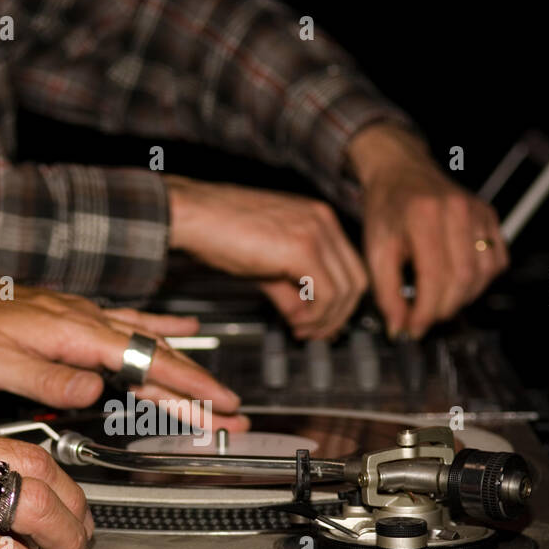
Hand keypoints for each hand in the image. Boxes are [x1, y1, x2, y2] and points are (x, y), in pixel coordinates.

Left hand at [0, 269, 247, 431]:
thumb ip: (49, 380)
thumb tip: (93, 391)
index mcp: (76, 334)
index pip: (146, 362)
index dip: (188, 386)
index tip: (220, 406)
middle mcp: (87, 320)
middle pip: (158, 355)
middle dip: (200, 387)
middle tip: (234, 415)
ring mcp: (83, 316)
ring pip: (148, 341)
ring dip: (186, 367)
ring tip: (217, 391)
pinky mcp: (74, 317)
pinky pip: (129, 321)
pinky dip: (161, 325)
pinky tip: (182, 326)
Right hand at [165, 175, 367, 339]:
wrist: (193, 214)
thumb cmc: (220, 232)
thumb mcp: (265, 264)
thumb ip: (291, 290)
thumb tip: (304, 317)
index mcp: (318, 217)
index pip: (349, 266)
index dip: (340, 302)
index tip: (322, 323)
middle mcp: (323, 220)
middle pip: (356, 280)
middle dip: (339, 315)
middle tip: (316, 334)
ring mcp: (316, 232)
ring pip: (345, 290)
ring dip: (326, 320)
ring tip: (301, 330)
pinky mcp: (303, 248)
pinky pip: (326, 294)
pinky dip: (316, 316)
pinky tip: (296, 324)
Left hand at [348, 124, 508, 338]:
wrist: (400, 172)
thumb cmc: (387, 208)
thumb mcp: (375, 250)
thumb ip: (385, 291)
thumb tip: (398, 327)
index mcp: (424, 216)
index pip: (435, 277)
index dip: (427, 311)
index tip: (414, 328)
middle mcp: (456, 211)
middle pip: (462, 279)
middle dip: (443, 309)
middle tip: (424, 318)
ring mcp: (478, 212)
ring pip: (483, 274)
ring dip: (462, 298)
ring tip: (439, 301)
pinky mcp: (490, 217)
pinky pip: (497, 261)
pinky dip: (480, 282)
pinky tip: (458, 282)